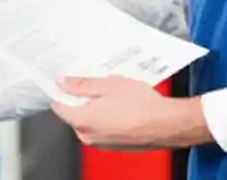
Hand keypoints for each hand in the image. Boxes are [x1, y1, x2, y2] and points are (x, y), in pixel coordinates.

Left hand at [51, 76, 210, 149]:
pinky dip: (107, 118)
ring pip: (89, 122)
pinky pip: (102, 129)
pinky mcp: (114, 146)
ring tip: (112, 94)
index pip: (59, 106)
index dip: (61, 91)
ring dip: (95, 108)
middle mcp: (89, 136)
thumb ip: (82, 85)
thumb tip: (63, 83)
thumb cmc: (142, 105)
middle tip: (94, 83)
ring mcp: (102, 143)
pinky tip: (120, 106)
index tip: (64, 81)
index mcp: (83, 121)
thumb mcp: (108, 84)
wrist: (167, 123)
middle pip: (74, 114)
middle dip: (81, 99)